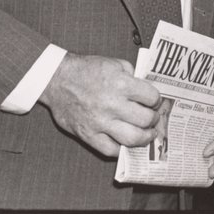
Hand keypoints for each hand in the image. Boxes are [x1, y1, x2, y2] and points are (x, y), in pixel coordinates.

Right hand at [39, 53, 162, 156]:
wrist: (57, 79)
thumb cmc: (87, 70)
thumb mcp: (115, 64)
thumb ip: (133, 76)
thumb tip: (146, 91)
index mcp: (121, 84)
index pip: (152, 98)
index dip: (156, 100)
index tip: (155, 102)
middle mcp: (112, 105)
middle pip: (145, 120)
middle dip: (154, 119)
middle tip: (153, 118)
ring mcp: (100, 122)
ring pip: (132, 138)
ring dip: (145, 138)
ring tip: (147, 134)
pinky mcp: (88, 135)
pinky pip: (110, 150)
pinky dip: (122, 149)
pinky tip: (126, 143)